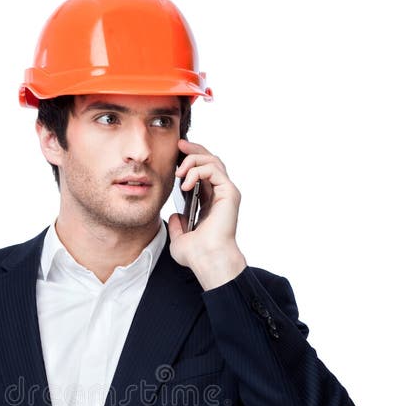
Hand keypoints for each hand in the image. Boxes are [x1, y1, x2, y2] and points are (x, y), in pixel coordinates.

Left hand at [168, 139, 246, 287]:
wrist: (207, 260)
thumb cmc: (197, 254)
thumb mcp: (179, 238)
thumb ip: (178, 226)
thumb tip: (174, 216)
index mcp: (210, 202)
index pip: (203, 172)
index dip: (191, 160)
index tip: (176, 155)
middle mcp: (220, 195)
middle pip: (210, 160)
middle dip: (194, 150)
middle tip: (179, 145)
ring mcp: (226, 193)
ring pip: (213, 161)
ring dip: (193, 160)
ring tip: (179, 172)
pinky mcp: (229, 193)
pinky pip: (214, 170)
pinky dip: (198, 171)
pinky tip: (185, 183)